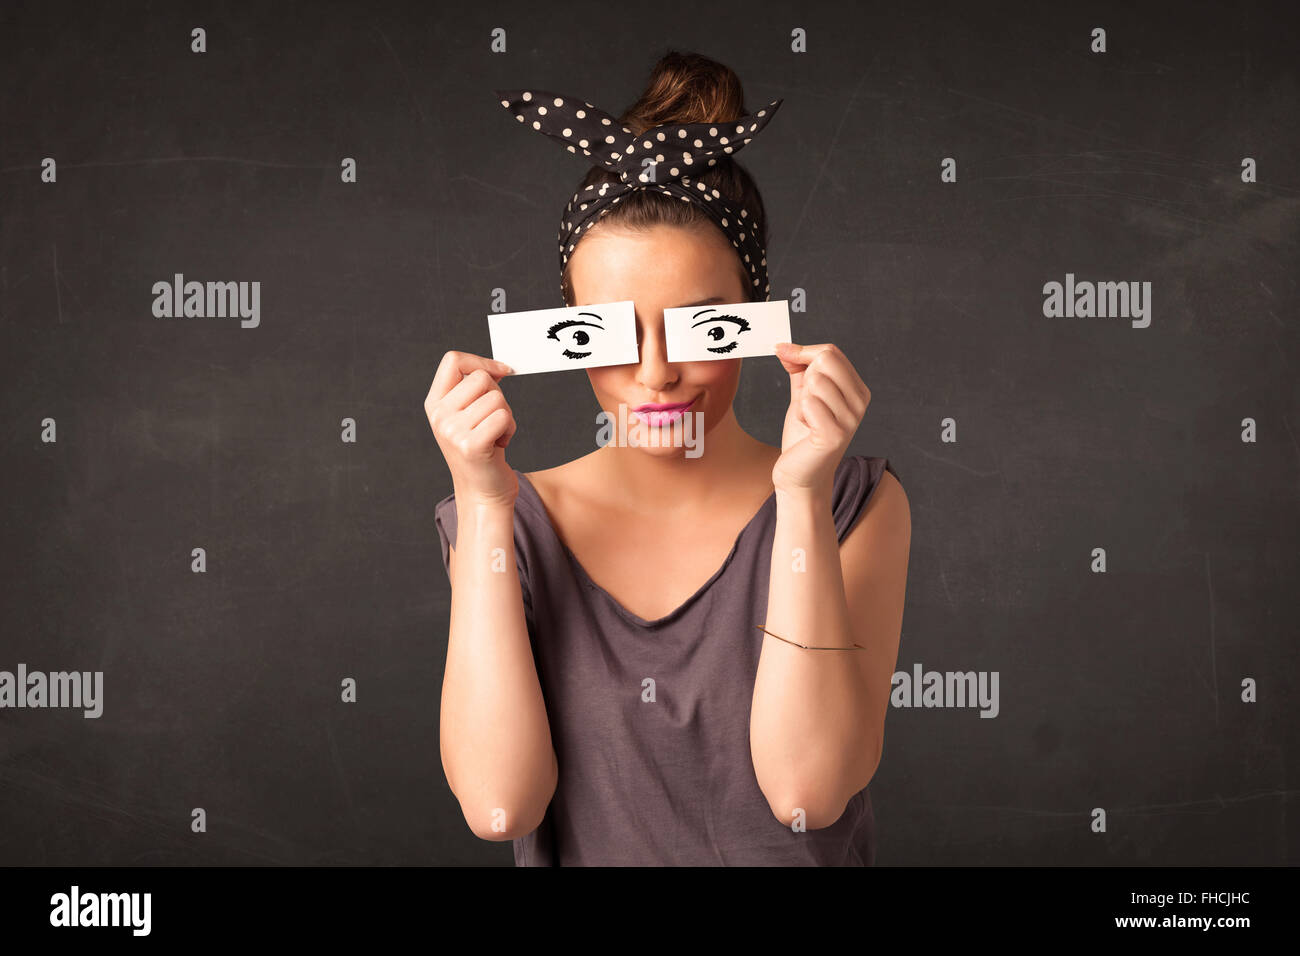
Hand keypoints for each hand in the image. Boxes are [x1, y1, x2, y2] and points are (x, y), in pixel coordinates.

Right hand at [424, 351, 518, 506]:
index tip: (502, 372)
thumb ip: (474, 390)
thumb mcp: (467, 416)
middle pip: (481, 378)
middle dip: (498, 395)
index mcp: (434, 403)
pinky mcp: (471, 446)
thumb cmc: (482, 450)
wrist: (483, 493)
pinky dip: (510, 429)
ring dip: (507, 416)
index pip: (453, 360)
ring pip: (497, 399)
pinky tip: (500, 444)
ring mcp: (452, 431)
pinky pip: (504, 417)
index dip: (481, 361)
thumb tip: (498, 367)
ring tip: (495, 435)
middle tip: (493, 420)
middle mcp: (439, 416)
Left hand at [771, 342, 870, 495]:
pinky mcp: (835, 435)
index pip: (831, 352)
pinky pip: (809, 403)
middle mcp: (860, 403)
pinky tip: (808, 430)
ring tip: (808, 420)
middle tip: (805, 403)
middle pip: (826, 360)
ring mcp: (851, 419)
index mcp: (857, 390)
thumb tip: (785, 346)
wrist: (800, 475)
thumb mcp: (803, 395)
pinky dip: (800, 415)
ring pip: (815, 382)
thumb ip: (799, 369)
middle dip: (805, 377)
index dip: (802, 351)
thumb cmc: (803, 436)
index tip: (783, 355)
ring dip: (802, 401)